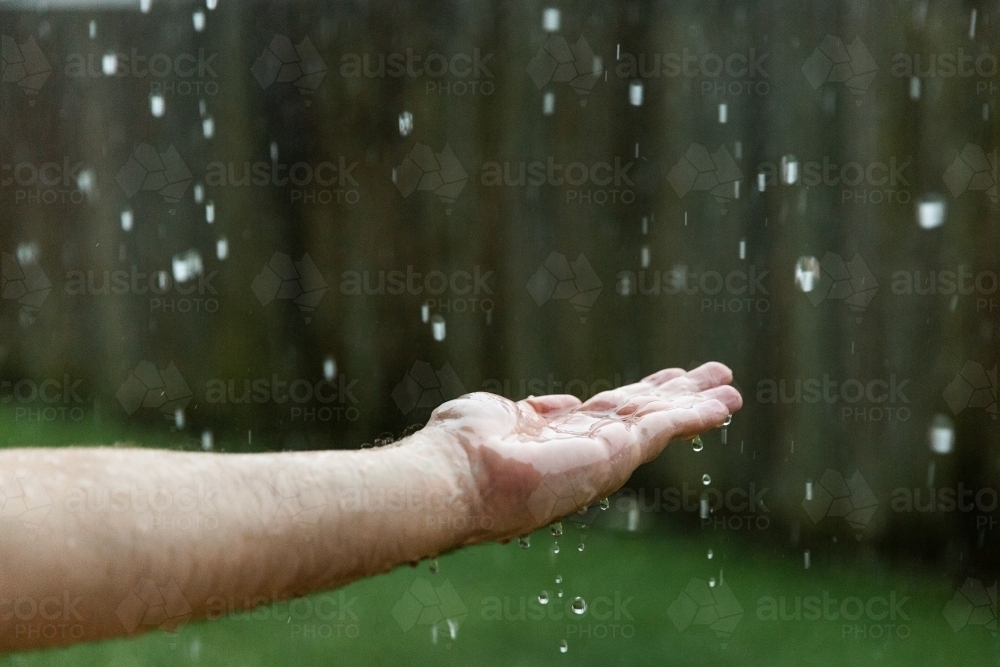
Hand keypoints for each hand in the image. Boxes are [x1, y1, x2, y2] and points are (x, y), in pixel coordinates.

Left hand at [423, 362, 742, 543]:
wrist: (455, 477)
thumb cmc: (460, 449)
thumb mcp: (498, 415)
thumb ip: (535, 411)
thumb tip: (561, 405)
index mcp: (561, 439)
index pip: (611, 412)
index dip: (642, 395)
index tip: (668, 381)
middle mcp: (587, 452)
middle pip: (644, 417)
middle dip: (680, 399)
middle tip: (717, 382)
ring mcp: (603, 456)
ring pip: (659, 422)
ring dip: (697, 407)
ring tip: (732, 392)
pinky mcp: (613, 454)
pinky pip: (662, 427)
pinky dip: (694, 414)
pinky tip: (721, 404)